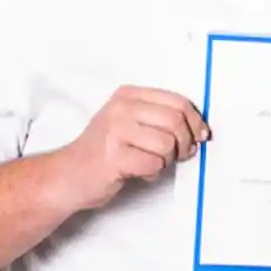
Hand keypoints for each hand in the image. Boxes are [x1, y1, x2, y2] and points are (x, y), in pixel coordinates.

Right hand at [54, 85, 208, 211]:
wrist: (69, 175)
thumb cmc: (104, 151)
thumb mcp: (128, 123)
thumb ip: (159, 119)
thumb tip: (198, 128)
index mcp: (128, 95)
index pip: (177, 101)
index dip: (195, 121)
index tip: (200, 135)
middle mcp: (121, 108)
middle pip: (175, 121)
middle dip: (185, 143)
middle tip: (181, 155)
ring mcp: (115, 130)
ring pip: (167, 144)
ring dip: (166, 160)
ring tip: (152, 163)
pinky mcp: (114, 156)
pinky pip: (153, 164)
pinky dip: (152, 173)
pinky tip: (139, 172)